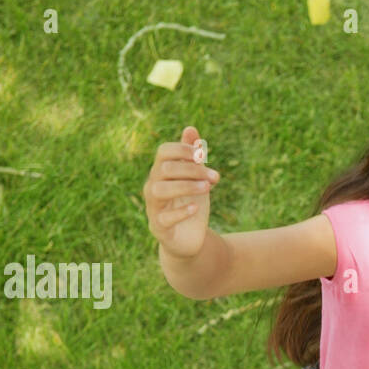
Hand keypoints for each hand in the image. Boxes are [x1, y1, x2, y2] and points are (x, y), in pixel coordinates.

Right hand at [143, 125, 220, 258]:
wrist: (189, 239)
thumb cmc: (189, 204)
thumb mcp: (196, 179)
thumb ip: (193, 157)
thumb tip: (191, 128)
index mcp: (161, 173)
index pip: (163, 152)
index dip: (182, 149)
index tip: (203, 156)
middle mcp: (153, 187)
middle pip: (164, 169)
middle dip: (192, 169)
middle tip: (215, 177)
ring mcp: (154, 207)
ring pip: (159, 190)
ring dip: (185, 186)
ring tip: (207, 188)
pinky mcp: (159, 228)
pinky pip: (164, 218)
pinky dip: (180, 212)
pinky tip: (196, 208)